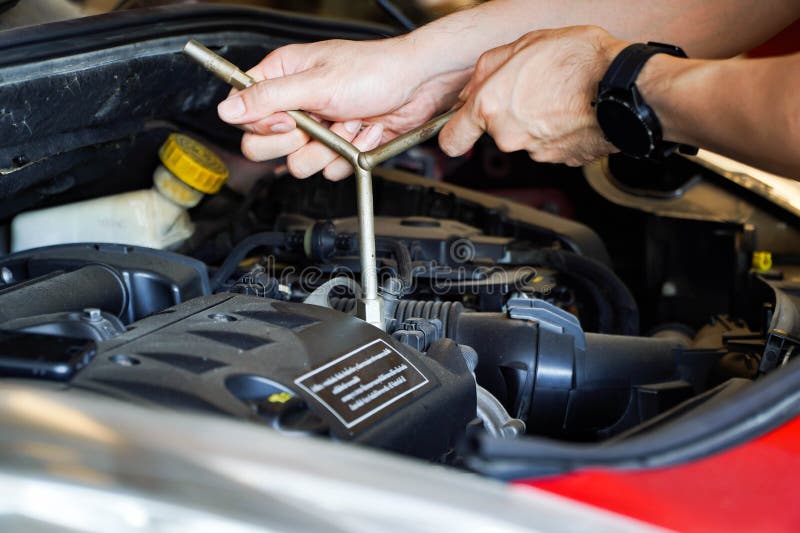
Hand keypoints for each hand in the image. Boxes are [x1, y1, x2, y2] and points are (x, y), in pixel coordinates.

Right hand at [217, 37, 469, 179]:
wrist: (418, 87)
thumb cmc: (376, 70)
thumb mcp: (317, 83)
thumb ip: (269, 98)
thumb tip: (227, 109)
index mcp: (283, 77)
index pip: (244, 112)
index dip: (262, 124)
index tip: (289, 120)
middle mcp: (297, 104)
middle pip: (266, 144)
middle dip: (299, 141)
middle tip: (320, 123)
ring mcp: (318, 127)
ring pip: (299, 162)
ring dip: (330, 147)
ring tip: (349, 124)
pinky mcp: (338, 146)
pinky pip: (329, 169)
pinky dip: (350, 155)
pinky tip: (363, 132)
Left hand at [439, 26, 628, 166]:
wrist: (622, 86)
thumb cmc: (577, 62)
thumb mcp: (523, 45)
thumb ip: (488, 68)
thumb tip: (471, 87)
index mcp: (491, 107)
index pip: (451, 140)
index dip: (454, 133)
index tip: (459, 129)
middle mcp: (509, 136)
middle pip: (495, 133)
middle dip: (508, 114)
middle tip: (530, 88)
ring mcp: (535, 151)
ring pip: (524, 139)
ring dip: (535, 120)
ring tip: (557, 94)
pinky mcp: (560, 160)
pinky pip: (550, 145)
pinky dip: (557, 131)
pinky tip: (571, 109)